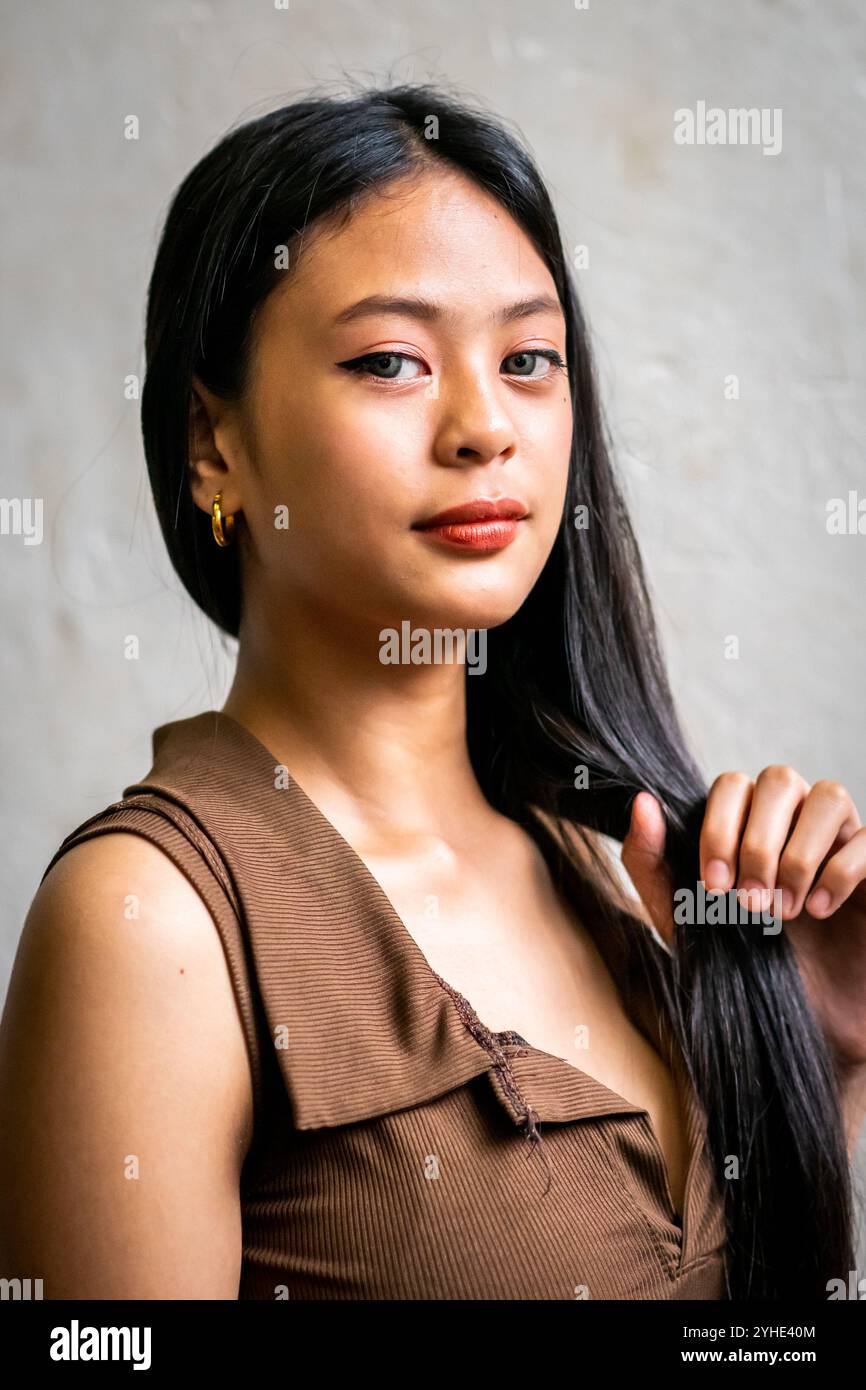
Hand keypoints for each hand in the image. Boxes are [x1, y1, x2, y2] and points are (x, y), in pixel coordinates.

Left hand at [621, 769, 865, 1073]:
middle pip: (779, 779)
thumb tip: (641, 803)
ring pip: (829, 796)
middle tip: (748, 903)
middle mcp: (795, 817)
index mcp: (747, 821)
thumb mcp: (679, 917)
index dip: (719, 827)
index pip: (732, 784)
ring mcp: (840, 838)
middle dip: (757, 842)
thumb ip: (650, 862)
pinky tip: (819, 910)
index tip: (713, 885)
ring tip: (784, 911)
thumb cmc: (738, 963)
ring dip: (798, 855)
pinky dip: (839, 872)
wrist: (800, 1023)